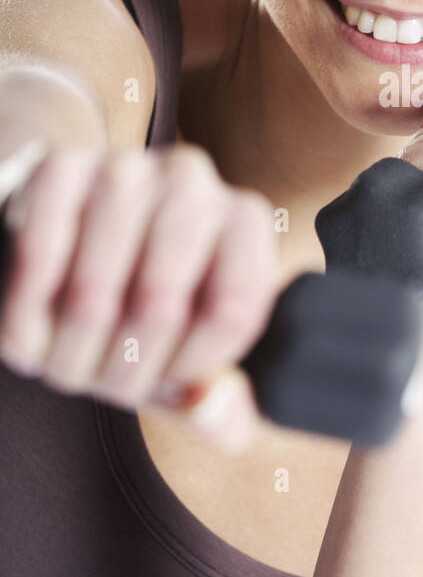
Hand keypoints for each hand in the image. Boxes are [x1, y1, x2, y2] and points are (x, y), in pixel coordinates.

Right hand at [0, 141, 282, 450]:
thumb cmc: (133, 308)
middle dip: (121, 370)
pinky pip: (38, 259)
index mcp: (243, 221)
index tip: (166, 379)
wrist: (62, 238)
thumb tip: (212, 408)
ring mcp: (125, 168)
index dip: (191, 365)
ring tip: (63, 363)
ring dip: (68, 353)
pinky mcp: (59, 168)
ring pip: (92, 293)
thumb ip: (217, 407)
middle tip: (100, 383)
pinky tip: (28, 334)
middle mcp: (193, 181)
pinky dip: (25, 317)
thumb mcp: (181, 361)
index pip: (234, 311)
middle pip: (158, 307)